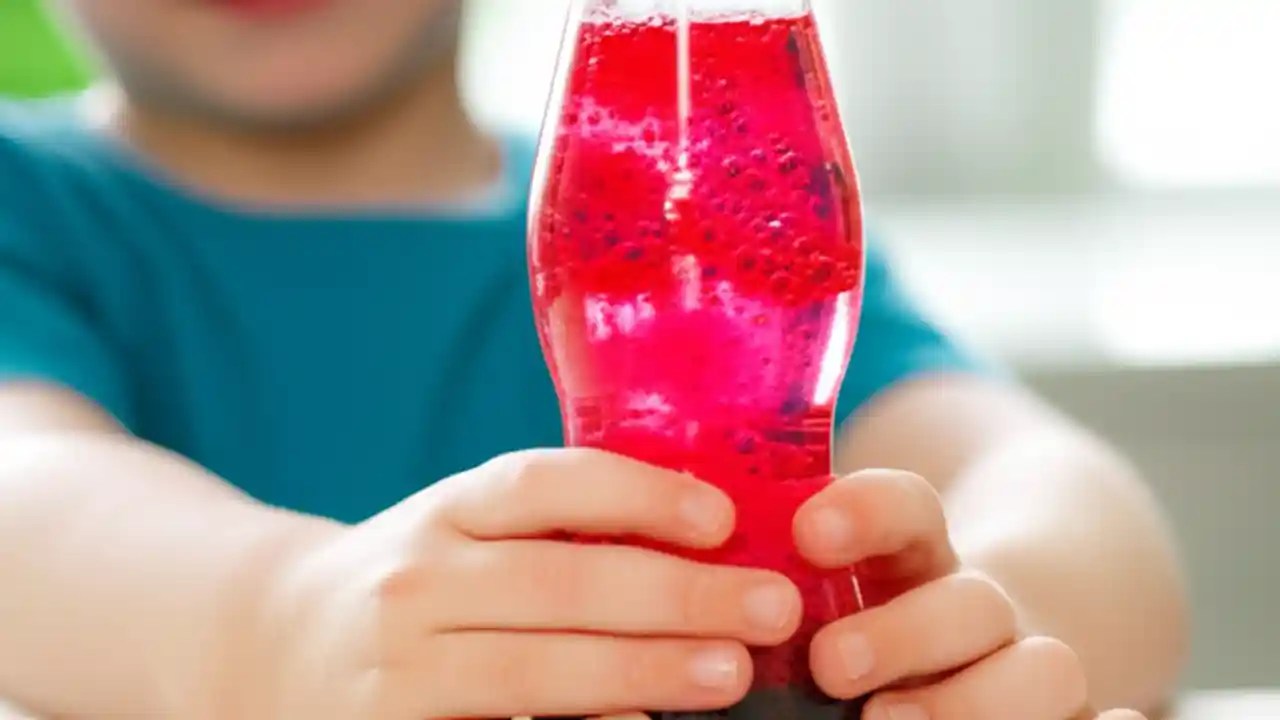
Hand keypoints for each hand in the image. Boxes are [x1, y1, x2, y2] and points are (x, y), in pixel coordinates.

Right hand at [245, 449, 802, 719]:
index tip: (724, 515)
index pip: (542, 486)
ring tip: (729, 673)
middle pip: (559, 583)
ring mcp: (398, 670)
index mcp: (445, 512)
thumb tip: (708, 534)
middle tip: (772, 607)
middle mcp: (416, 582)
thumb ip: (553, 530)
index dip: (636, 493)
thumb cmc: (412, 582)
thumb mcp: (462, 531)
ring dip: (640, 672)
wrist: (269, 643)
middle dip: (676, 594)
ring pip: (533, 669)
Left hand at [794, 469, 1145, 719]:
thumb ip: (770, 570)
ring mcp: (1019, 659)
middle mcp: (973, 599)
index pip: (909, 504)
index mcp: (910, 552)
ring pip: (1042, 667)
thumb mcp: (823, 578)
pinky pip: (1084, 715)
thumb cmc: (859, 613)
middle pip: (972, 597)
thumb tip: (675, 571)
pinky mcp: (1044, 708)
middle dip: (908, 630)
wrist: (972, 640)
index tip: (807, 529)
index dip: (867, 511)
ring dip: (971, 701)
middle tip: (830, 664)